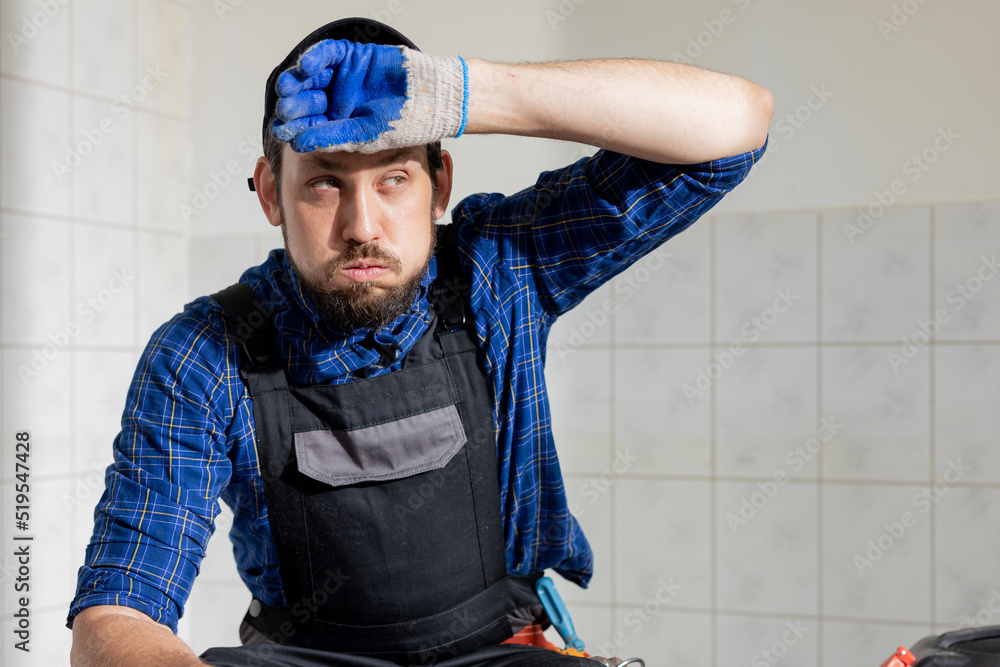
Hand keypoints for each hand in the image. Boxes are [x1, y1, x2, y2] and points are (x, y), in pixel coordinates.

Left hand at [271, 39, 468, 153]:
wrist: (433, 100)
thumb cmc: (404, 124)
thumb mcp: (363, 135)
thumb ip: (330, 137)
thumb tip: (297, 143)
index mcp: (339, 124)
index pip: (310, 124)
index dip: (295, 127)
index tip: (281, 130)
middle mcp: (338, 101)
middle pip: (308, 99)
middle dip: (294, 104)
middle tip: (284, 109)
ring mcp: (344, 78)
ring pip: (313, 76)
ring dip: (299, 80)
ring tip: (288, 86)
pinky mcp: (352, 58)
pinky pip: (329, 54)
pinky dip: (316, 58)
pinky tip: (306, 66)